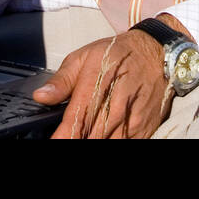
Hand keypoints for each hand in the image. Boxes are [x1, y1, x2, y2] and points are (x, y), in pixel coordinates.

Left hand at [32, 29, 173, 137]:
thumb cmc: (118, 54)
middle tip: (69, 134)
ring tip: (85, 132)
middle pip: (89, 138)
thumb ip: (61, 81)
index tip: (55, 140)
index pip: (74, 121)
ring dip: (94, 139)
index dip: (63, 136)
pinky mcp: (143, 130)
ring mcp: (130, 121)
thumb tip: (41, 96)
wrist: (157, 53)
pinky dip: (111, 141)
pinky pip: (124, 144)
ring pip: (106, 142)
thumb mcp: (84, 57)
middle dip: (76, 137)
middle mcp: (115, 107)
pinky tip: (104, 134)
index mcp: (95, 86)